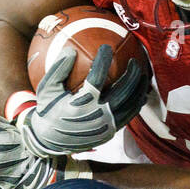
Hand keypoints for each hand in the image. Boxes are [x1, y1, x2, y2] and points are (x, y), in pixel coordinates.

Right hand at [18, 45, 147, 157]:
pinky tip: (140, 94)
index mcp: (81, 103)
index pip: (97, 77)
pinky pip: (128, 116)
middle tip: (134, 60)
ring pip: (130, 105)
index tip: (106, 47)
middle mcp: (97, 115)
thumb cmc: (47, 110)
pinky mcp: (110, 133)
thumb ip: (58, 69)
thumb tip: (70, 49)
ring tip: (143, 75)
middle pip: (123, 91)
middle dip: (132, 74)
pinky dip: (136, 104)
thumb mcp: (46, 89)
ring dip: (139, 88)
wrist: (49, 141)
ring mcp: (106, 125)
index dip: (103, 60)